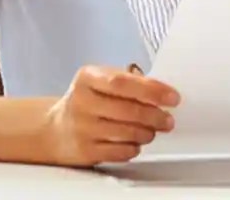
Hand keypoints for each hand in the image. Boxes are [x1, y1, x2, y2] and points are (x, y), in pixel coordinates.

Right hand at [40, 65, 179, 166]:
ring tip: (153, 130)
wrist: (56, 130)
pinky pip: (120, 152)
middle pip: (128, 110)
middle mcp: (82, 102)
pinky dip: (134, 147)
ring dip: (147, 132)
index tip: (172, 97)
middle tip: (168, 119)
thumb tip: (163, 92)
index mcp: (87, 78)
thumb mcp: (100, 81)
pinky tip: (136, 142)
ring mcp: (82, 128)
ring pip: (127, 133)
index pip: (122, 82)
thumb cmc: (88, 101)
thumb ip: (129, 82)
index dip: (151, 90)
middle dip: (155, 116)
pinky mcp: (85, 150)